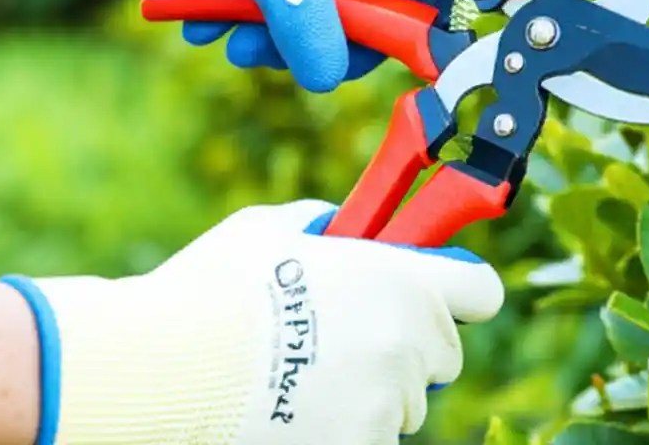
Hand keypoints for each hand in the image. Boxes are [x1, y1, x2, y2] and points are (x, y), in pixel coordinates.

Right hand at [1, 200, 503, 444]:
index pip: (481, 292)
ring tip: (304, 378)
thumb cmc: (216, 289)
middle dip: (407, 348)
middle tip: (349, 341)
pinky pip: (372, 438)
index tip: (440, 294)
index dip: (460, 292)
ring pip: (403, 404)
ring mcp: (387, 404)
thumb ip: (328, 226)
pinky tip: (295, 409)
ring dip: (372, 393)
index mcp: (402, 282)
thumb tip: (344, 228)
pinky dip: (344, 428)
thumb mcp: (273, 230)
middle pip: (442, 355)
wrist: (166, 366)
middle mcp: (408, 343)